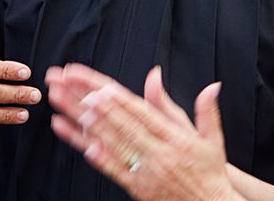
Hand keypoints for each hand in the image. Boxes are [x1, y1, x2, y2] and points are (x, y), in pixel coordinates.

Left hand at [47, 64, 243, 200]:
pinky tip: (80, 144)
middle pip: (119, 123)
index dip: (118, 99)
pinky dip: (98, 157)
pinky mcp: (138, 188)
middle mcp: (158, 153)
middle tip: (67, 86)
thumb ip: (205, 110)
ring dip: (84, 125)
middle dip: (90, 102)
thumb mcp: (211, 138)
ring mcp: (146, 171)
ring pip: (112, 144)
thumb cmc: (210, 171)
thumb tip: (209, 86)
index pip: (141, 113)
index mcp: (175, 137)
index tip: (99, 86)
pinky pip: (115, 170)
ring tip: (62, 107)